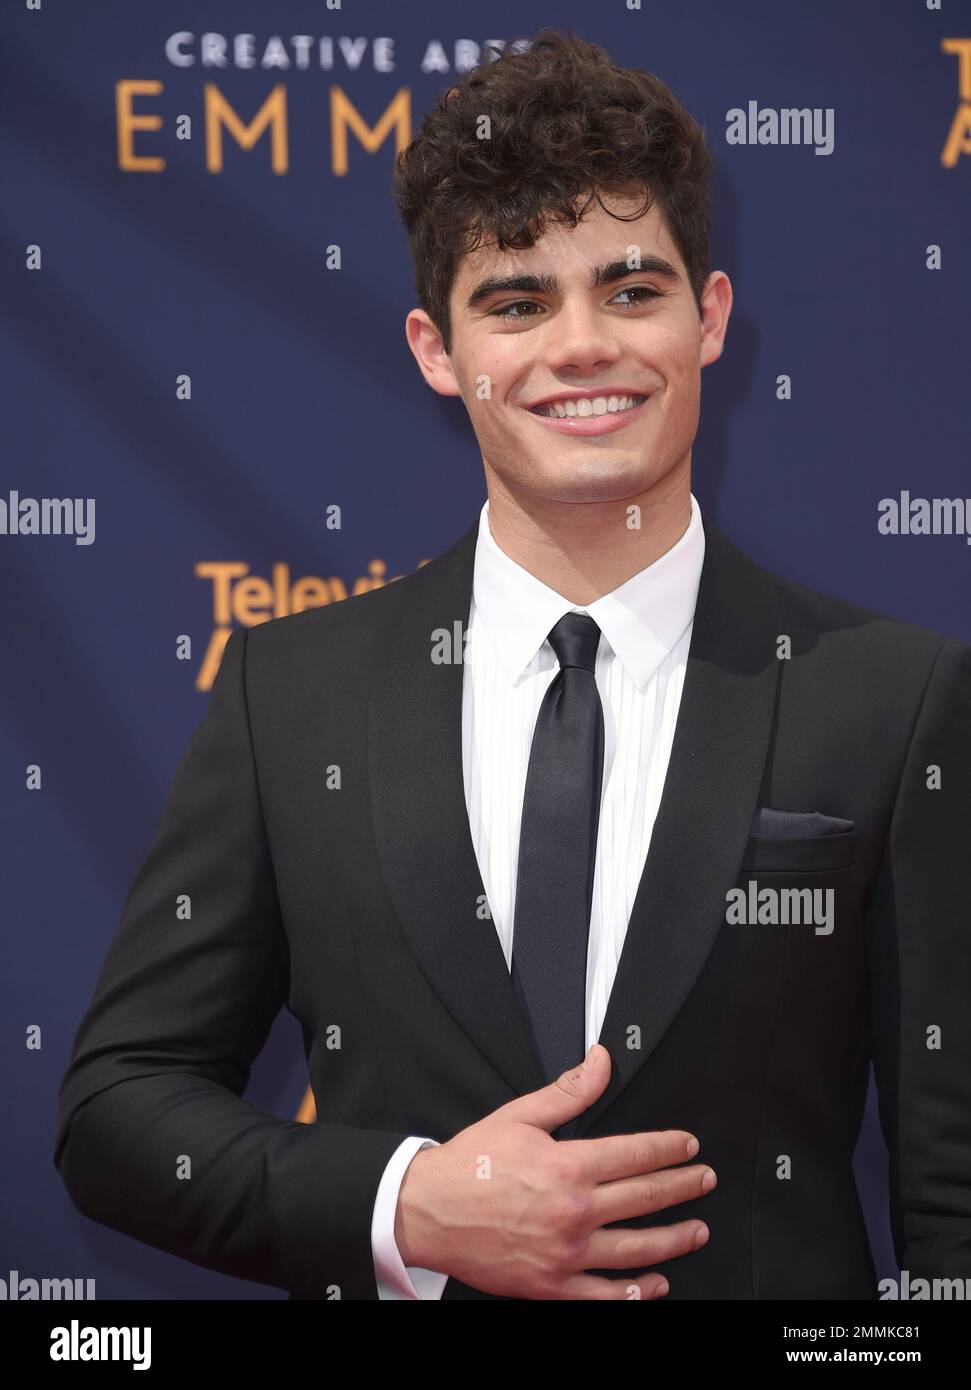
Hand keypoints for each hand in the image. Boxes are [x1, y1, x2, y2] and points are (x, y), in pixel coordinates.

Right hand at [394, 1043, 713, 1298]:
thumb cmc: (470, 1164)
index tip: (688, 1146)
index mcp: (568, 1166)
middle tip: (704, 1180)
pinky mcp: (552, 1285)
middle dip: (683, 1187)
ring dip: (675, 1239)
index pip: (637, 1155)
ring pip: (637, 1248)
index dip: (669, 1149)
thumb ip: (568, 1091)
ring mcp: (566, 1253)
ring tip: (697, 1230)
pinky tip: (657, 1283)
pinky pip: (606, 1295)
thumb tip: (600, 1061)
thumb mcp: (519, 1116)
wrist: (428, 1212)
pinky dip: (637, 1292)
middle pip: (646, 1198)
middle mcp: (573, 1211)